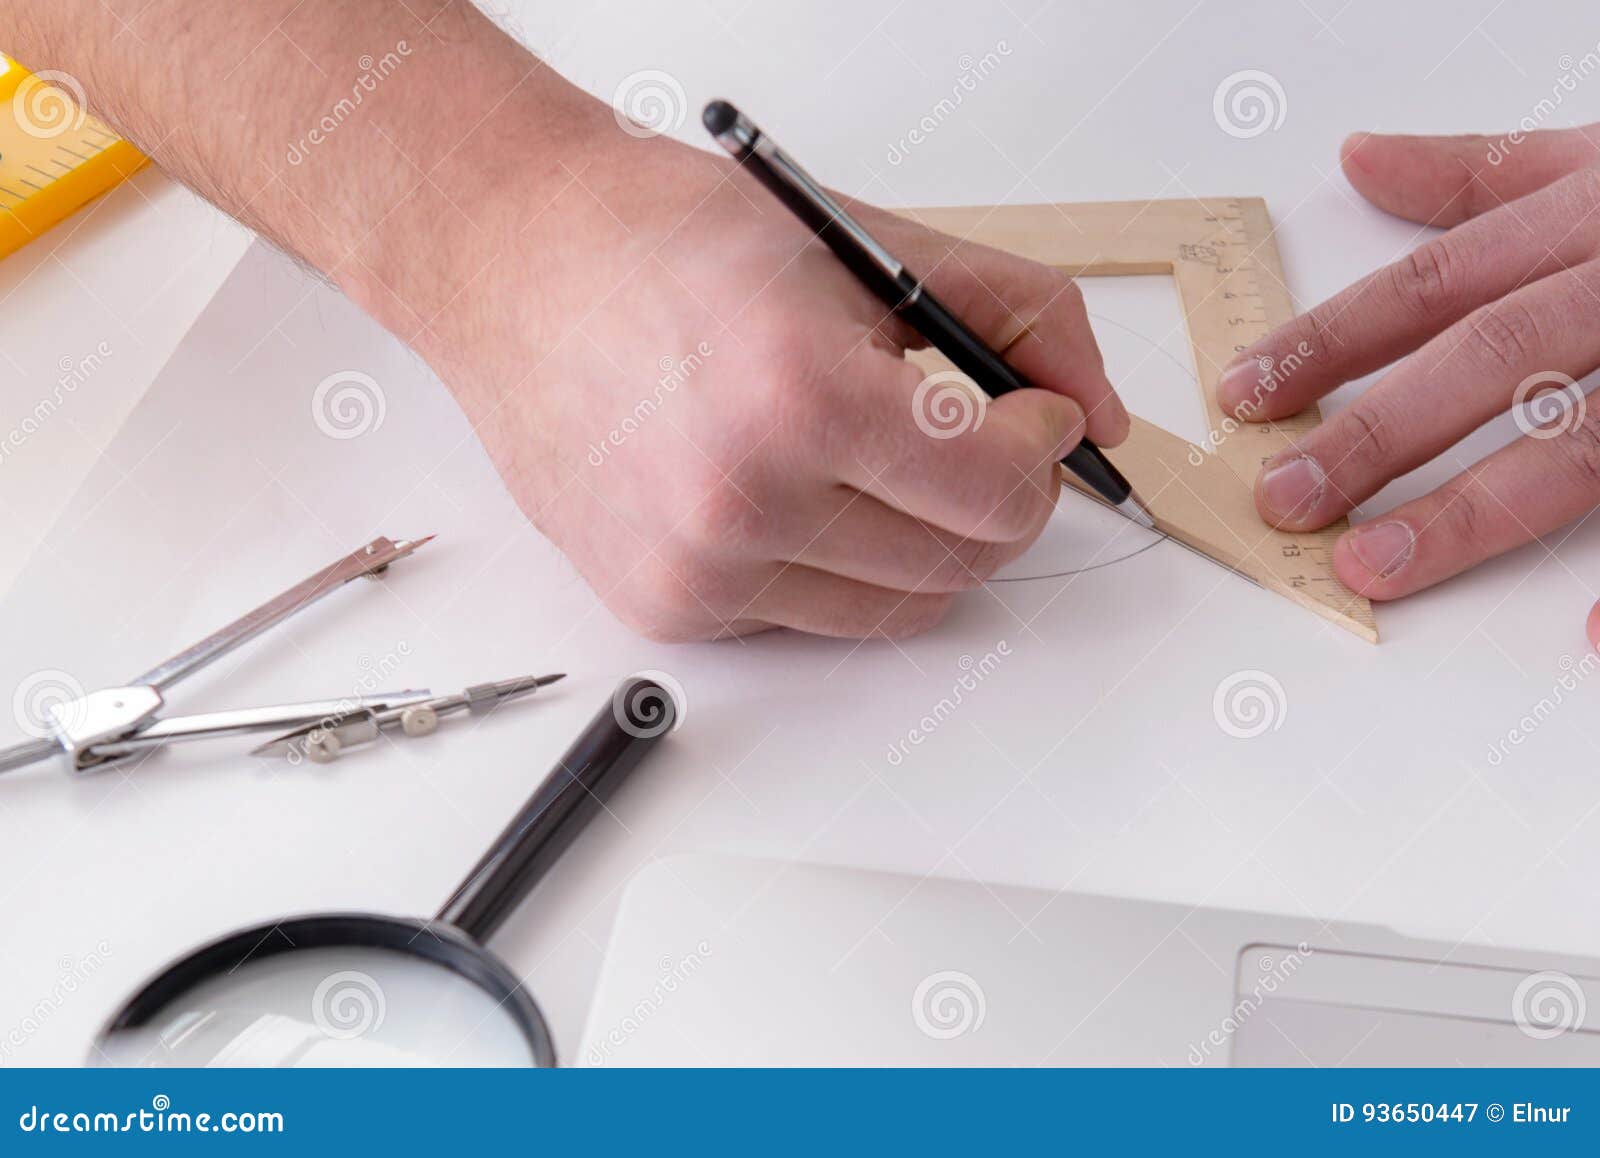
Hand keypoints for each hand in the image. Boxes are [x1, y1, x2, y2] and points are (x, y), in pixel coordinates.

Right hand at [435, 128, 1126, 640]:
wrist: (510, 266)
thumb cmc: (663, 239)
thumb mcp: (862, 244)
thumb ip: (1013, 312)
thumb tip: (1094, 404)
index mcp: (800, 397)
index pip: (997, 489)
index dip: (1041, 448)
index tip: (1033, 417)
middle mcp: (743, 502)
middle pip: (961, 562)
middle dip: (1000, 501)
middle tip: (979, 441)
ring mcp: (698, 569)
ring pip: (897, 607)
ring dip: (924, 541)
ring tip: (886, 460)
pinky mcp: (666, 608)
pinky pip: (813, 618)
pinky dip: (839, 566)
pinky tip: (802, 490)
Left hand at [1215, 125, 1599, 642]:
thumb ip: (1482, 173)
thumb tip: (1363, 159)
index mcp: (1586, 222)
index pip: (1433, 285)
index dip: (1329, 340)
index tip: (1245, 396)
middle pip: (1489, 356)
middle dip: (1377, 430)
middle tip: (1283, 497)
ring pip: (1582, 437)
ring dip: (1473, 507)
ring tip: (1376, 565)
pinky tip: (1593, 635)